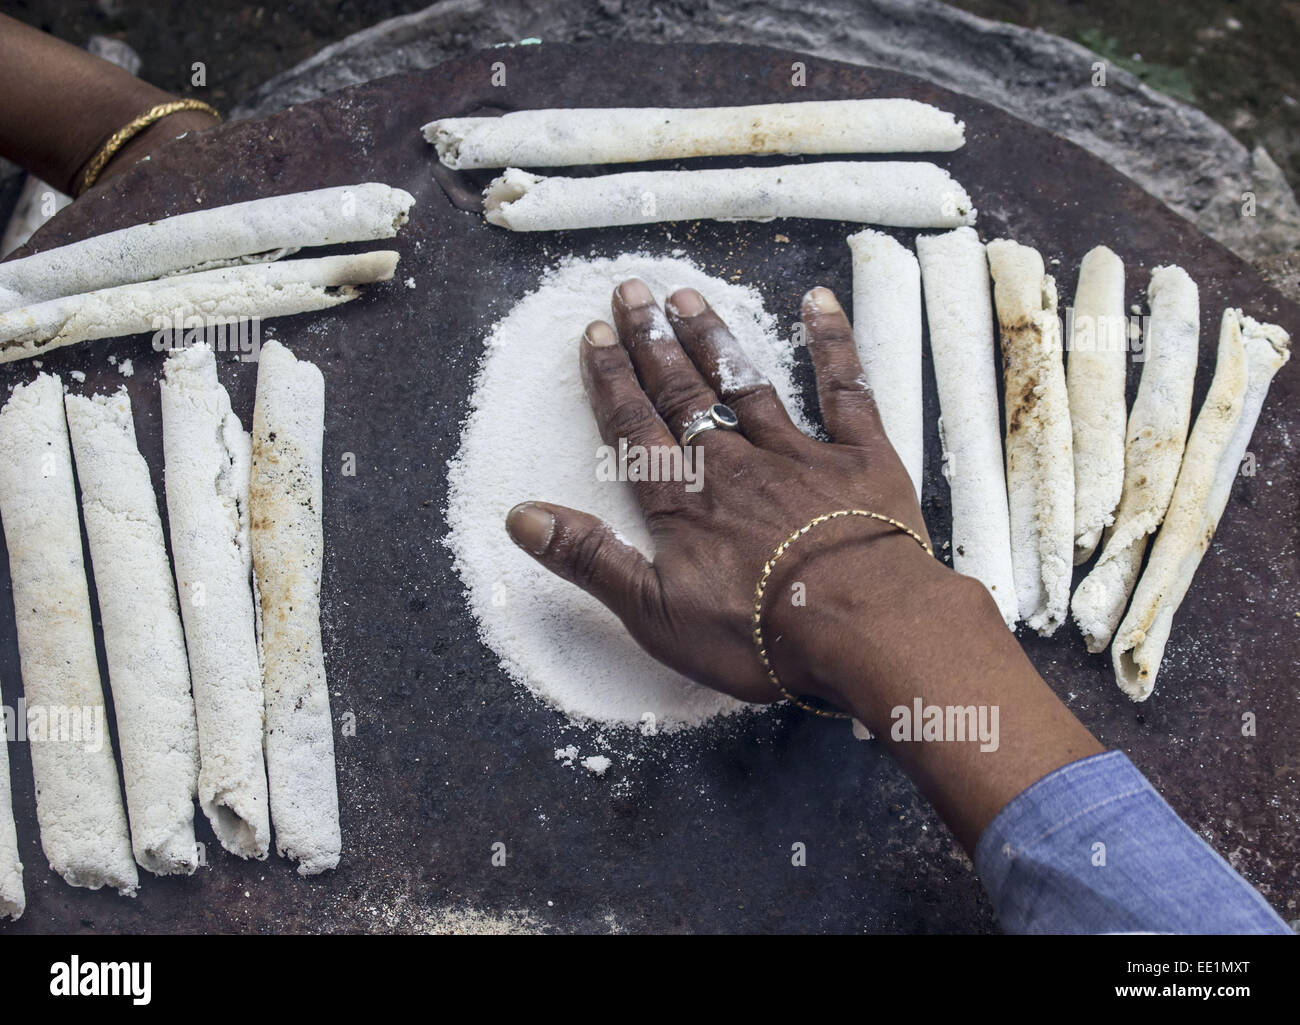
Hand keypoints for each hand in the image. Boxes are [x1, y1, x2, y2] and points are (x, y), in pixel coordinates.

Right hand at [505, 278, 959, 710]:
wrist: (864, 628)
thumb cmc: (757, 633)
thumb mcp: (655, 613)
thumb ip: (591, 560)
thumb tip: (522, 517)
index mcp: (683, 501)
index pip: (636, 429)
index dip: (612, 381)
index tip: (595, 336)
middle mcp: (733, 464)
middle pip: (683, 394)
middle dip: (653, 342)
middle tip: (631, 291)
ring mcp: (798, 454)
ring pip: (745, 383)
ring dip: (714, 338)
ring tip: (688, 296)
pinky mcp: (861, 457)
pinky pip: (844, 389)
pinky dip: (830, 343)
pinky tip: (816, 302)